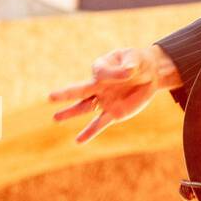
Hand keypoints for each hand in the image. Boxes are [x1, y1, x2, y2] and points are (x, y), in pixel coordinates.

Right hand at [49, 45, 178, 143]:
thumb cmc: (138, 62)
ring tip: (55, 118)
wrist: (150, 74)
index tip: (130, 70)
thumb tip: (127, 72)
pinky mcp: (114, 113)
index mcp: (100, 69)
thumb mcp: (134, 59)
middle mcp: (98, 86)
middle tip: (50, 97)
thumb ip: (128, 66)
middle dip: (66, 94)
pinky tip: (79, 141)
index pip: (100, 72)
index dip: (115, 73)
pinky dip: (90, 132)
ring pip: (84, 108)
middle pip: (80, 91)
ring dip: (71, 113)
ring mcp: (104, 100)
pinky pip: (100, 123)